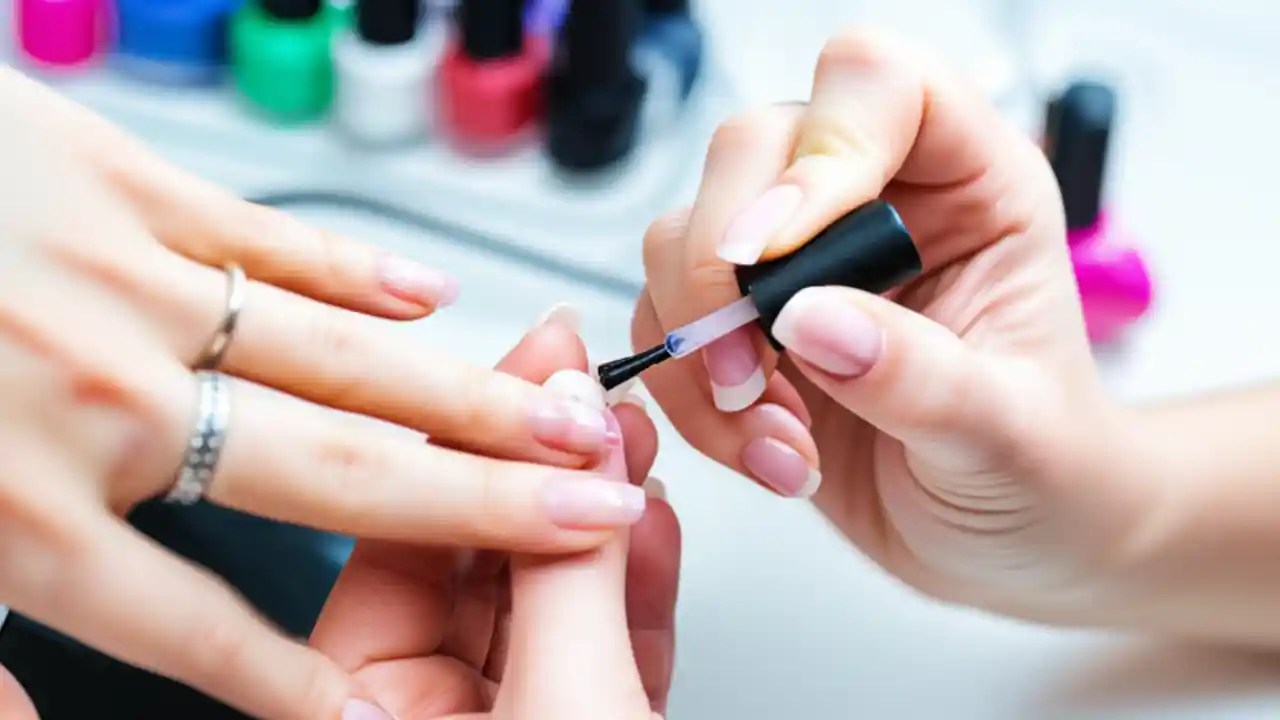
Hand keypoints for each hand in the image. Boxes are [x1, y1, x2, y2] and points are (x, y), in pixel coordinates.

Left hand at [0, 70, 643, 718]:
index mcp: (16, 512)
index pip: (208, 633)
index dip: (312, 687)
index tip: (402, 710)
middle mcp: (99, 402)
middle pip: (337, 477)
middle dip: (483, 510)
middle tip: (589, 518)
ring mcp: (119, 283)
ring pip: (334, 358)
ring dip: (463, 398)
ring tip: (561, 420)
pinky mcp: (110, 183)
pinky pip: (263, 240)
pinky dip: (355, 274)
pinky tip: (430, 296)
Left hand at [311, 320, 678, 719]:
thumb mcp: (564, 704)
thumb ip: (567, 577)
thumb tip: (579, 447)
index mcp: (364, 715)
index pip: (398, 556)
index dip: (472, 455)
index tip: (533, 379)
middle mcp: (420, 715)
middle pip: (477, 564)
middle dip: (546, 471)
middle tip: (580, 386)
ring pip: (545, 598)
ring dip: (599, 517)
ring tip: (629, 439)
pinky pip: (596, 643)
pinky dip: (632, 586)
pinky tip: (653, 525)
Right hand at [636, 29, 1142, 622]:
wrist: (1013, 538)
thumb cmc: (1046, 469)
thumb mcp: (1010, 435)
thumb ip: (920, 375)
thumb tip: (811, 320)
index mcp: (969, 183)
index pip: (878, 84)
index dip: (822, 151)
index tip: (782, 259)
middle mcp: (873, 201)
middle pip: (749, 150)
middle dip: (720, 265)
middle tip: (745, 371)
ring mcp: (798, 261)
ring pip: (684, 235)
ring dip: (700, 346)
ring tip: (773, 436)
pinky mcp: (745, 327)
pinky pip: (667, 324)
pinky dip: (689, 396)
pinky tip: (764, 450)